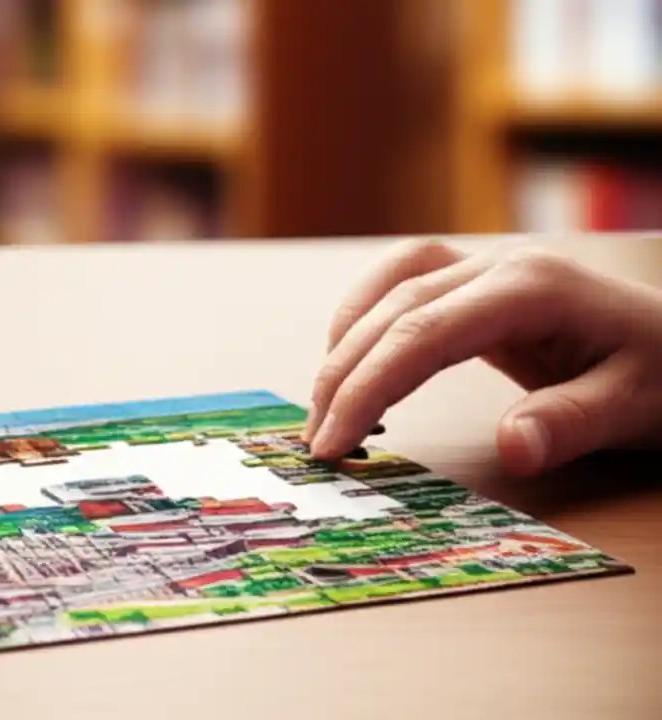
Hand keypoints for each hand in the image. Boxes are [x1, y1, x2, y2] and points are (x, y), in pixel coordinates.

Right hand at [304, 239, 661, 476]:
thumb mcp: (636, 407)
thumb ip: (572, 423)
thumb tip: (511, 450)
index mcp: (533, 288)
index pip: (422, 333)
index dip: (368, 387)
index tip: (332, 442)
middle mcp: (502, 264)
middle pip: (394, 309)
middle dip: (343, 375)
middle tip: (316, 440)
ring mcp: (490, 264)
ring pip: (390, 287)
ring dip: (346, 341)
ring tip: (323, 403)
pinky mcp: (481, 280)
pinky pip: (405, 281)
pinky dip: (367, 315)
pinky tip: (353, 356)